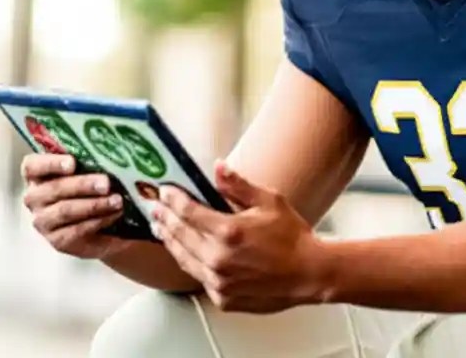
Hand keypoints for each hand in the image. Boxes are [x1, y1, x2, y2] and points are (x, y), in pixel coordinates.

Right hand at [21, 153, 129, 259]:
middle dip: (82, 185)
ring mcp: (42, 221)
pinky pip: (77, 229)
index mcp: (35, 175)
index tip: (72, 163)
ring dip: (94, 204)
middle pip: (54, 188)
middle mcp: (34, 198)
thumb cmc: (87, 190)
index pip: (32, 166)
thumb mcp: (84, 173)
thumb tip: (108, 153)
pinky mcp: (56, 241)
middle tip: (106, 183)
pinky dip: (99, 220)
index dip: (51, 163)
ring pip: (66, 210)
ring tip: (117, 200)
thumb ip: (87, 162)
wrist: (98, 226)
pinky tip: (114, 214)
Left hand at [151, 160, 329, 312]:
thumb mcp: (269, 202)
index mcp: (228, 232)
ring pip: (184, 259)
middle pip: (180, 235)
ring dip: (170, 241)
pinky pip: (199, 278)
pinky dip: (190, 263)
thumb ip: (238, 186)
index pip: (187, 212)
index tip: (164, 192)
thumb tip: (218, 167)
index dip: (172, 199)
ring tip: (162, 229)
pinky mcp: (223, 298)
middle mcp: (218, 259)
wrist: (310, 274)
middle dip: (165, 219)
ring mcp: (219, 282)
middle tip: (155, 208)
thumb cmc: (293, 238)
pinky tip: (186, 253)